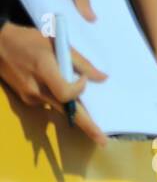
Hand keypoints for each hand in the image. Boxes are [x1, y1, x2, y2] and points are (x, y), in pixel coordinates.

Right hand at [0, 21, 107, 144]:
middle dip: (86, 126)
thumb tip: (103, 78)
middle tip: (102, 140)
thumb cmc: (28, 40)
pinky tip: (52, 83)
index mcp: (43, 70)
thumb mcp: (55, 44)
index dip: (78, 90)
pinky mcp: (27, 100)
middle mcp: (36, 88)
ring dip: (72, 107)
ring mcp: (30, 97)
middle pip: (66, 111)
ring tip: (75, 91)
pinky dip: (58, 98)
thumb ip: (81, 62)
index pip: (65, 93)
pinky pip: (50, 103)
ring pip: (59, 108)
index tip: (84, 79)